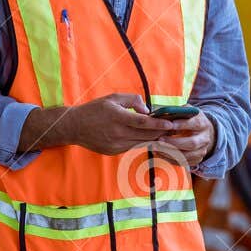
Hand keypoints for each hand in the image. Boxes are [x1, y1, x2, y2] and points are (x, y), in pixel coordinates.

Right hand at [22, 93, 178, 155]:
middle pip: (146, 134)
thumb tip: (147, 109)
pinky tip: (151, 138)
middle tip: (176, 129)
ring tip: (168, 134)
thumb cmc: (95, 109)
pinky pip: (133, 146)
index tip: (172, 123)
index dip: (159, 124)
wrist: (75, 127)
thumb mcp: (113, 98)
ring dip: (155, 138)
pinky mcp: (114, 152)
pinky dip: (143, 142)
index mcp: (118, 118)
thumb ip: (132, 100)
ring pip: (141, 142)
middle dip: (162, 132)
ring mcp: (116, 145)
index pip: (144, 123)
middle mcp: (118, 134)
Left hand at [160, 112, 214, 169]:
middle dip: (174, 142)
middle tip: (159, 140)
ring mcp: (202, 151)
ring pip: (187, 155)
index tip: (170, 125)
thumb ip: (177, 111)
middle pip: (192, 143)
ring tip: (156, 148)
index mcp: (203, 123)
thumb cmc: (188, 120)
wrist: (200, 133)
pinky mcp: (196, 159)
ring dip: (170, 152)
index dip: (182, 124)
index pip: (195, 124)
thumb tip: (163, 113)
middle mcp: (204, 138)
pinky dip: (170, 159)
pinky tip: (160, 154)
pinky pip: (183, 162)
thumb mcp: (186, 112)